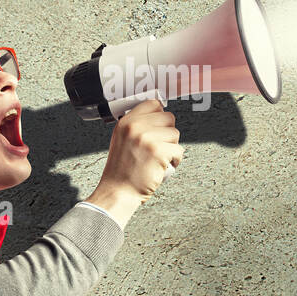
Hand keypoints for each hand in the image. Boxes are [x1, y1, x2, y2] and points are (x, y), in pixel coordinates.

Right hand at [85, 97, 182, 227]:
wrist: (118, 191)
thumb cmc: (121, 171)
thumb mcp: (121, 140)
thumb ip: (137, 127)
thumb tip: (159, 116)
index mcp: (125, 122)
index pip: (153, 104)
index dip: (160, 116)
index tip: (160, 126)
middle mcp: (135, 127)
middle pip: (168, 117)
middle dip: (168, 133)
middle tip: (160, 147)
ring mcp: (146, 138)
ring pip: (175, 134)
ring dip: (172, 147)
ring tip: (160, 158)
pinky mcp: (158, 152)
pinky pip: (178, 150)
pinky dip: (175, 160)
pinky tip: (164, 166)